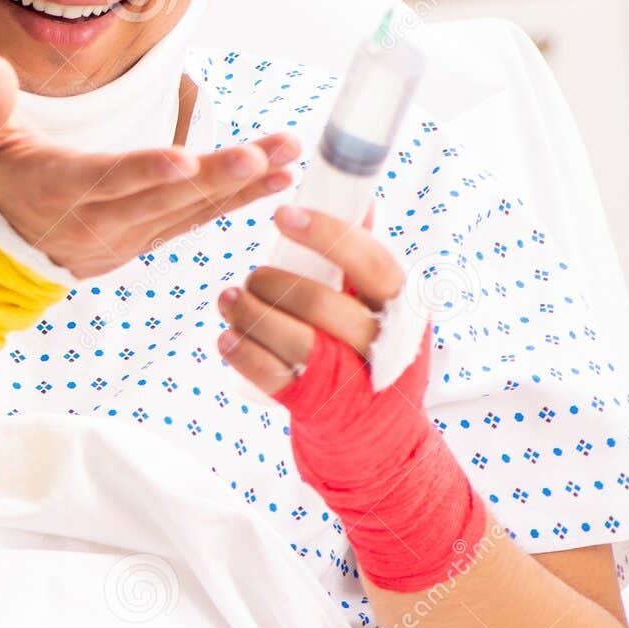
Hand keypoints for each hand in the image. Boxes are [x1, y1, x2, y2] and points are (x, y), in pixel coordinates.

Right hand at [0, 55, 298, 279]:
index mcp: (57, 186)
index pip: (106, 178)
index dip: (145, 171)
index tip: (186, 160)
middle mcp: (97, 217)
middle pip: (162, 197)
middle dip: (216, 177)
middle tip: (264, 155)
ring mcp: (124, 235)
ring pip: (186, 212)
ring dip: (240, 188)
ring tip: (286, 164)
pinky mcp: (143, 240)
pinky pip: (193, 222)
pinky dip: (234, 204)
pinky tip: (274, 183)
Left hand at [214, 200, 406, 394]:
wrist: (375, 429)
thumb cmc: (370, 349)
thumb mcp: (381, 303)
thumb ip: (364, 256)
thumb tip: (359, 198)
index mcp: (401, 305)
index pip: (370, 262)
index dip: (326, 235)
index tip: (282, 215)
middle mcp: (380, 342)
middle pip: (319, 302)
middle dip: (272, 283)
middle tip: (250, 277)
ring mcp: (350, 378)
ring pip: (294, 339)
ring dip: (250, 314)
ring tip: (228, 299)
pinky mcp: (317, 406)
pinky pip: (273, 377)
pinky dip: (244, 354)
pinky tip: (227, 339)